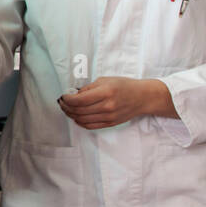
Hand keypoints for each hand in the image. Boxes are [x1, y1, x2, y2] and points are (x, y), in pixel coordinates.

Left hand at [58, 77, 175, 128]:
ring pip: (82, 119)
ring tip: (67, 109)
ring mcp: (109, 117)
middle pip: (78, 111)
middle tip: (62, 102)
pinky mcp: (110, 123)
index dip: (67, 99)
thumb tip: (73, 94)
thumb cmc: (124, 86)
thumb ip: (88, 88)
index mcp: (105, 92)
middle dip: (66, 107)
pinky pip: (90, 126)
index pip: (79, 100)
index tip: (63, 96)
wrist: (143, 97)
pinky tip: (76, 117)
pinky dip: (80, 122)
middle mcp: (107, 106)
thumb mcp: (105, 80)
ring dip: (71, 115)